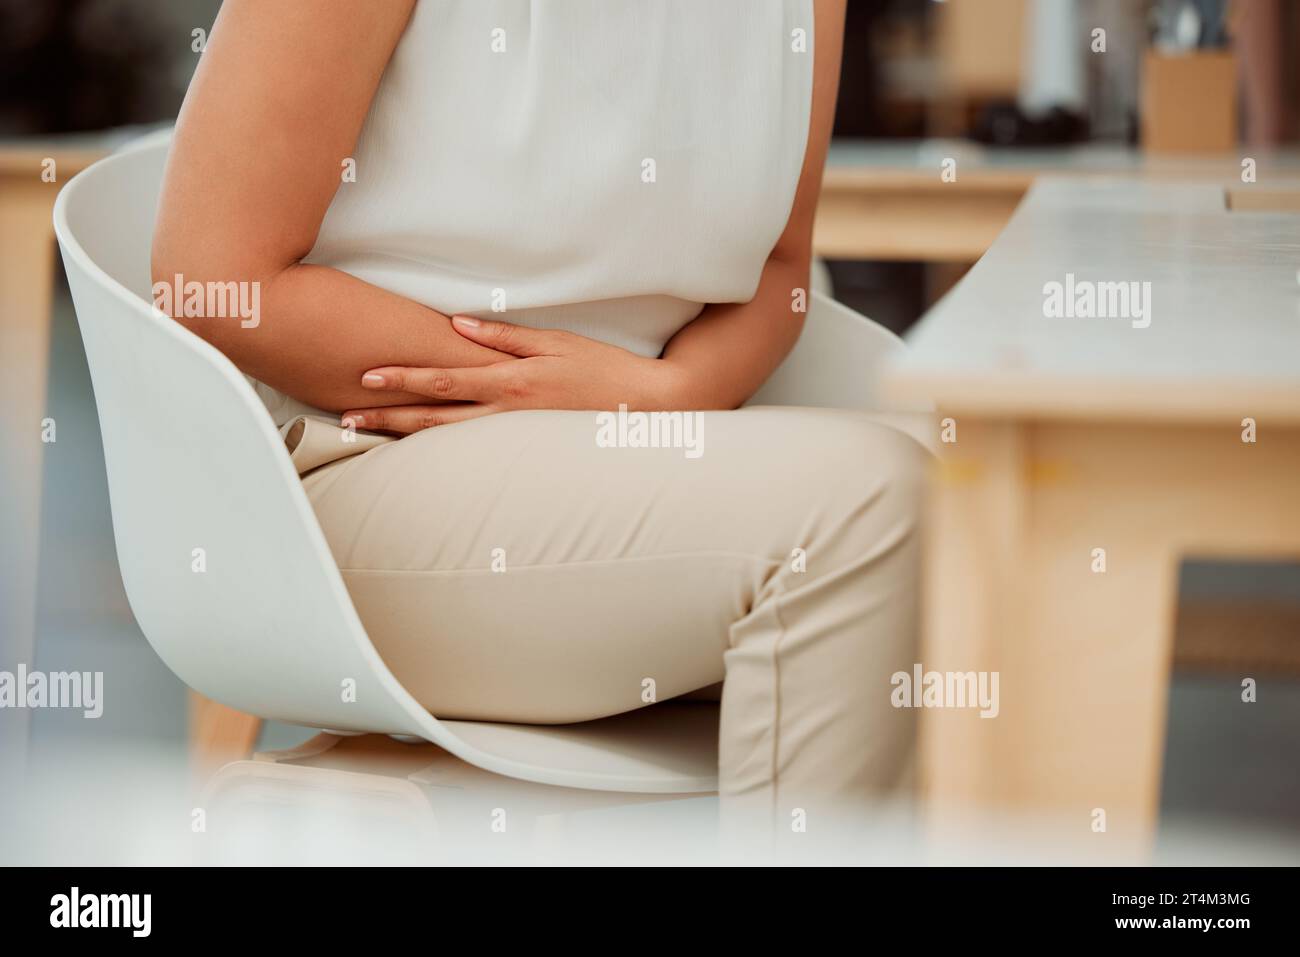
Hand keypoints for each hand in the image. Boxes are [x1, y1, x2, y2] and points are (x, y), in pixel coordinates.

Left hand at [341, 316, 688, 433]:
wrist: (645, 409)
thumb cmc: (604, 370)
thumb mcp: (556, 342)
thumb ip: (504, 336)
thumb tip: (457, 323)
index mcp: (510, 382)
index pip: (444, 379)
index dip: (403, 378)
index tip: (366, 375)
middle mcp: (504, 414)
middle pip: (434, 417)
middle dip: (387, 418)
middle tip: (345, 419)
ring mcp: (513, 438)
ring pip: (448, 440)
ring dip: (404, 437)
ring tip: (368, 434)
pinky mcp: (523, 450)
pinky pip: (472, 450)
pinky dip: (439, 451)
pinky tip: (416, 450)